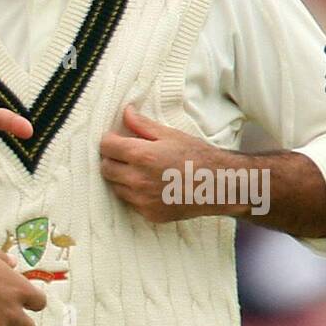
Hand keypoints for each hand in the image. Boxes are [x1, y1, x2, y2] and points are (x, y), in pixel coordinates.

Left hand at [99, 105, 232, 221]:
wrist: (220, 186)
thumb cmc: (197, 156)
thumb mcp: (170, 135)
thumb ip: (143, 124)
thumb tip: (125, 112)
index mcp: (141, 156)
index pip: (106, 147)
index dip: (110, 140)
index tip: (117, 139)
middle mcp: (138, 180)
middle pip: (106, 168)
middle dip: (112, 159)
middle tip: (126, 154)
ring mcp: (142, 200)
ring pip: (115, 186)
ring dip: (121, 177)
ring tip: (139, 170)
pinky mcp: (149, 214)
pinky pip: (130, 201)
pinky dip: (134, 193)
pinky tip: (150, 185)